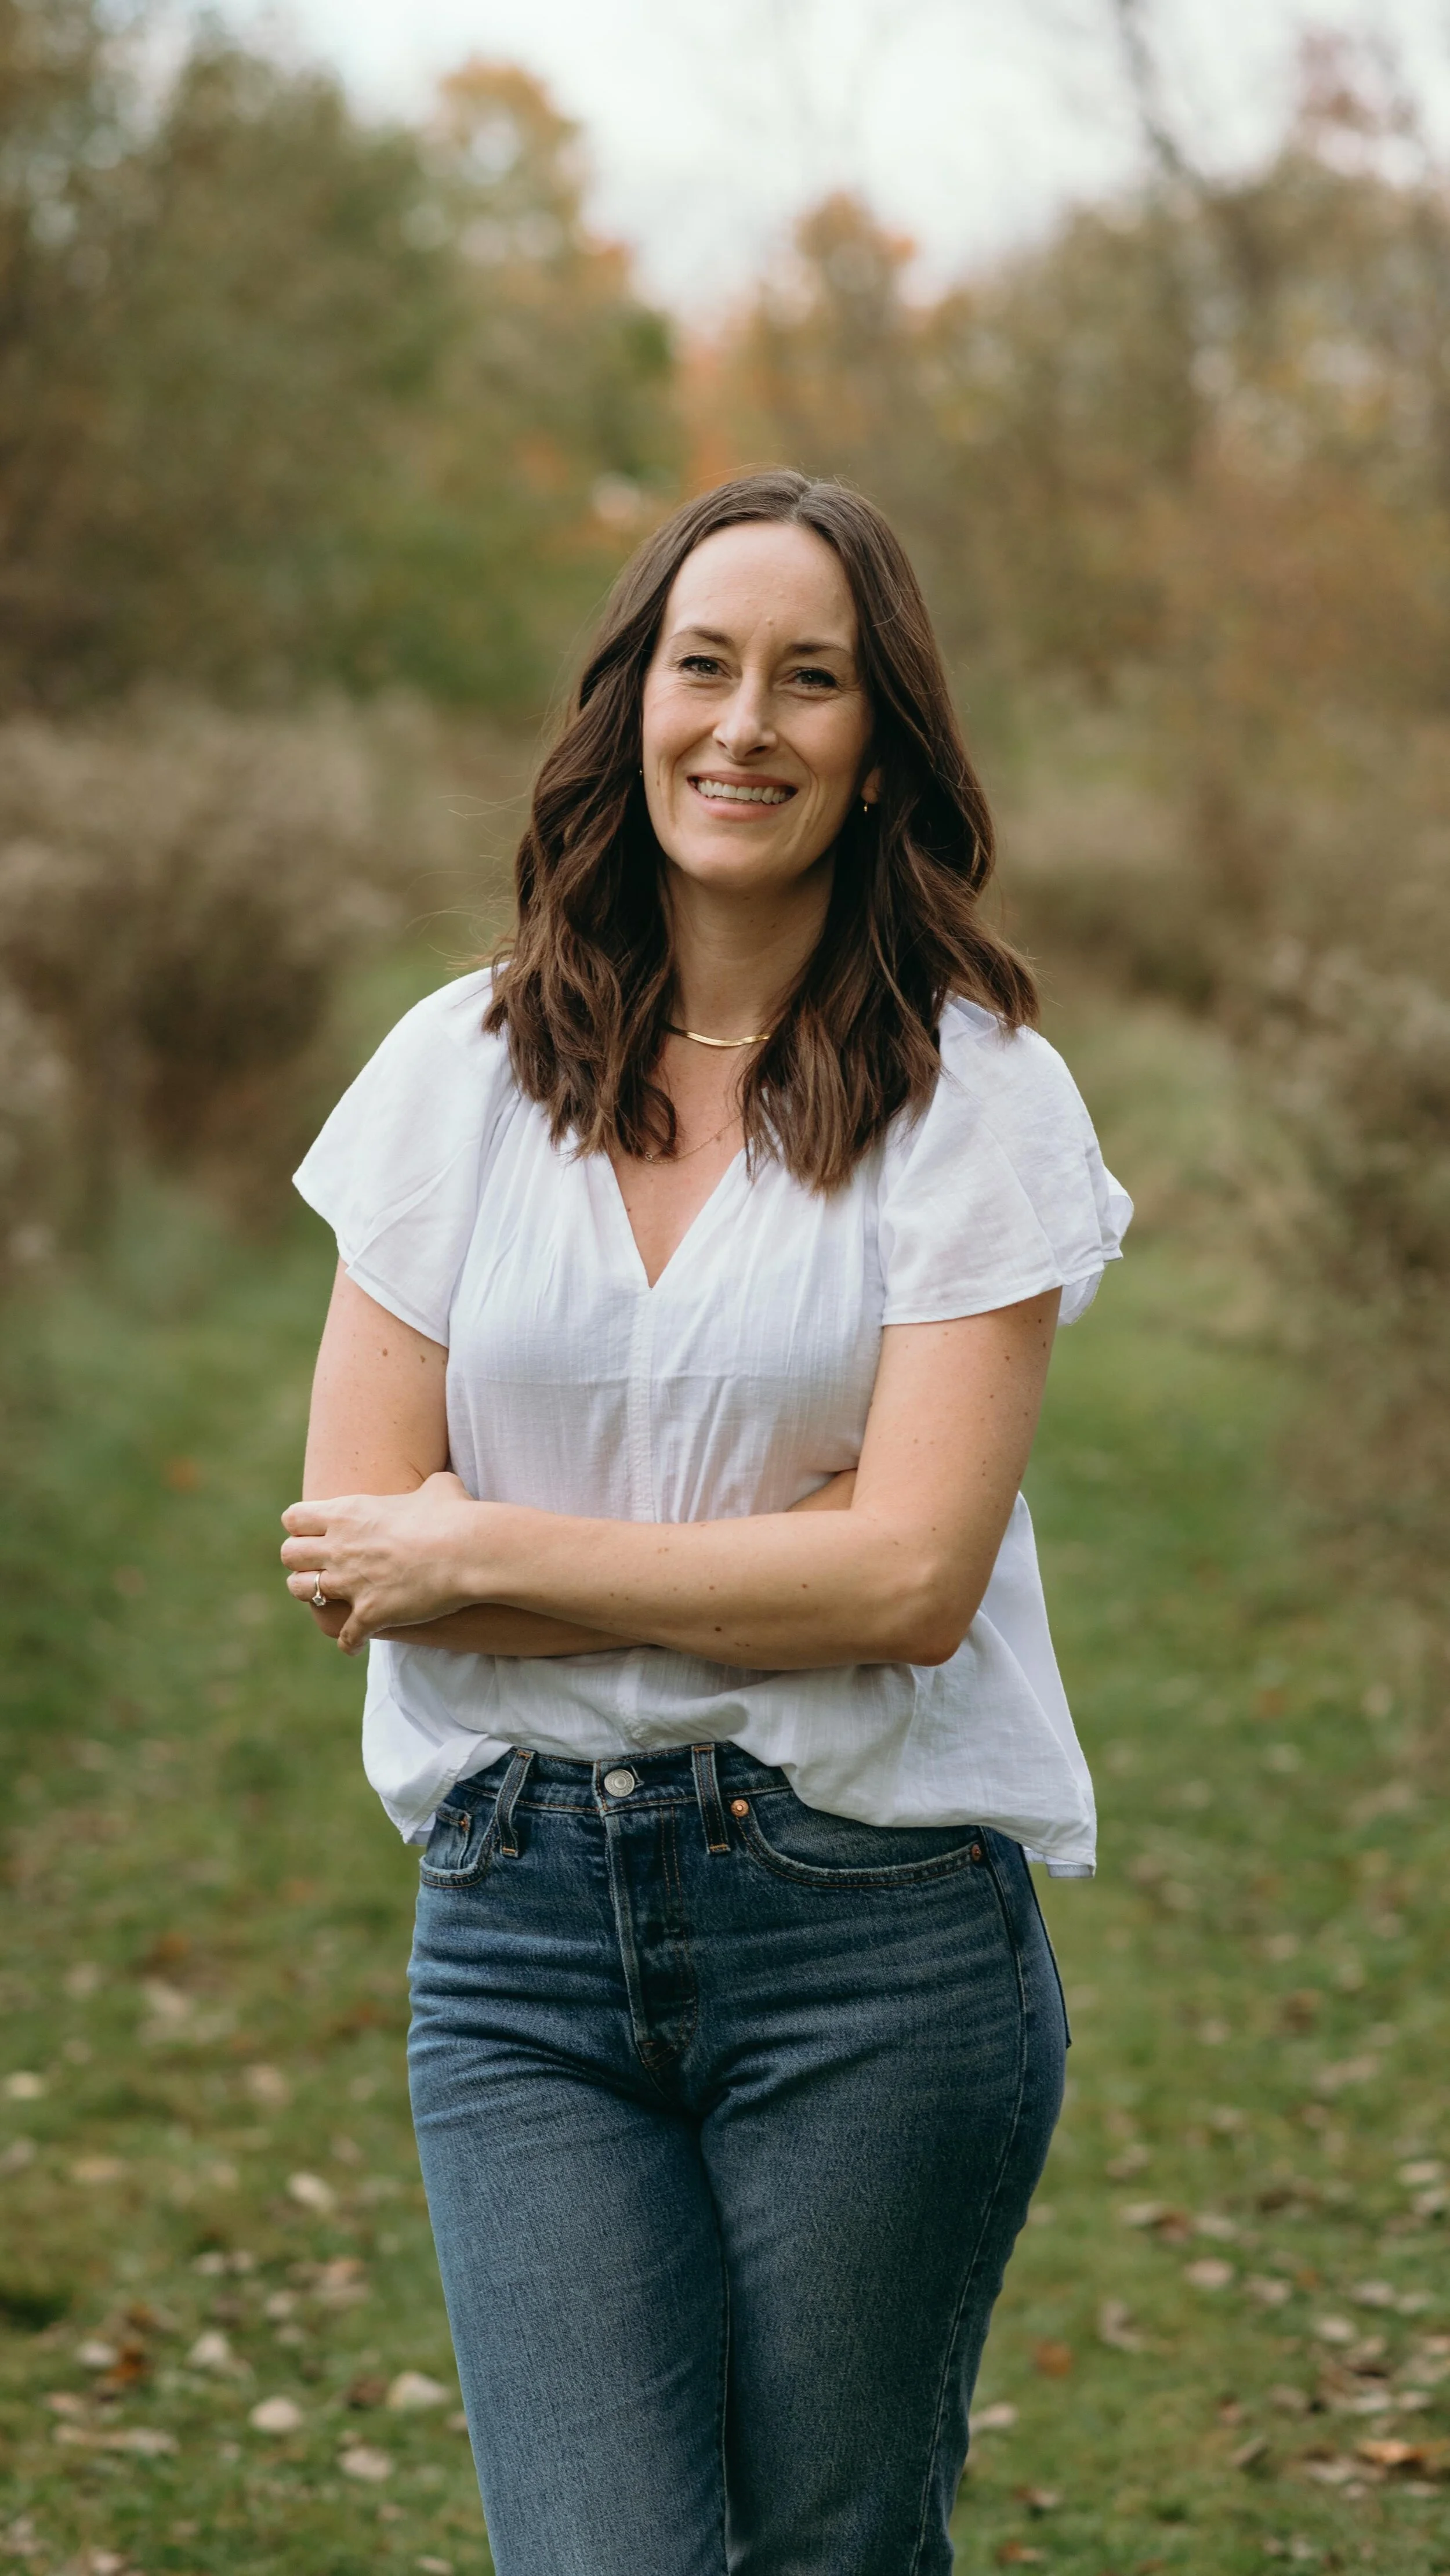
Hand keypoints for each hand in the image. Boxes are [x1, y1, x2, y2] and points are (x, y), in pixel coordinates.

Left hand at [281, 1472, 485, 1654]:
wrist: (469, 1551)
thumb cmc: (456, 1515)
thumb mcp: (440, 1488)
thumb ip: (429, 1488)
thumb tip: (441, 1489)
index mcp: (349, 1513)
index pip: (294, 1518)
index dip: (302, 1527)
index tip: (316, 1533)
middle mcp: (340, 1547)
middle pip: (289, 1554)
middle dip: (300, 1561)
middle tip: (320, 1565)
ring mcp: (351, 1582)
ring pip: (302, 1590)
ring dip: (314, 1596)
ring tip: (329, 1600)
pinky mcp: (370, 1613)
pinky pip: (345, 1636)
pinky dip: (350, 1642)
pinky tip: (356, 1644)